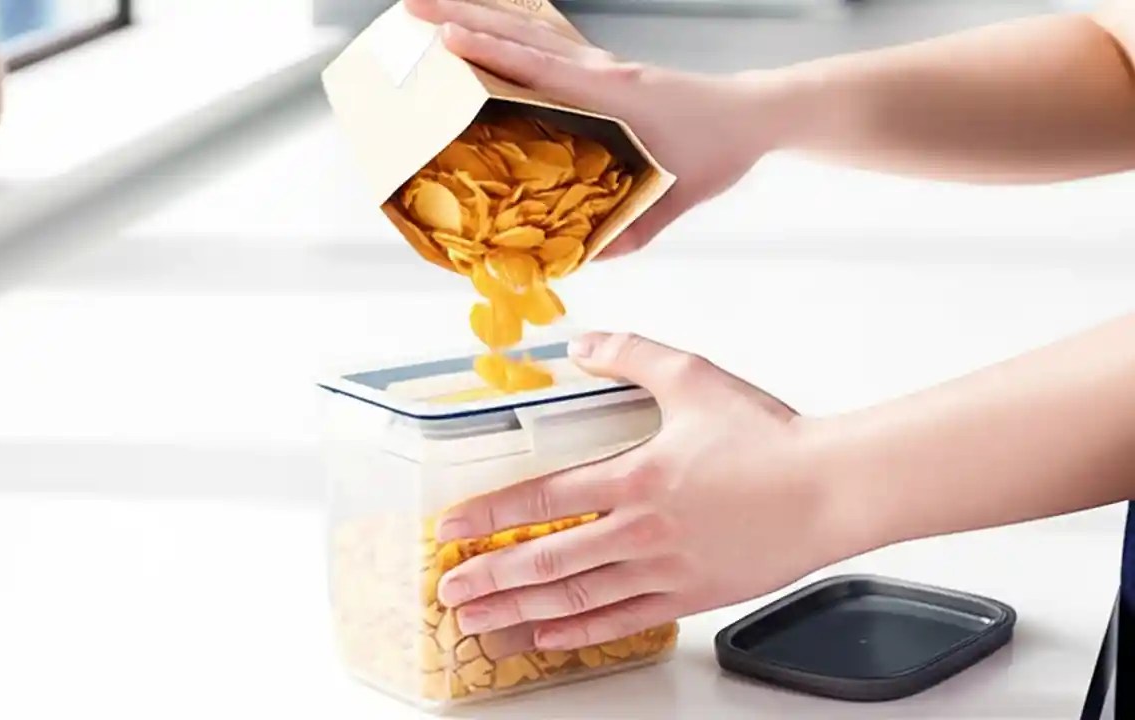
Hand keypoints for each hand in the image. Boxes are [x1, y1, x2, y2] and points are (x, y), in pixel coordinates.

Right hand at [403, 0, 779, 259]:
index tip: (444, 41)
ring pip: (528, 29)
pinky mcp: (603, 68)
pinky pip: (545, 41)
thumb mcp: (676, 197)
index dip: (489, 53)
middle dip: (460, 16)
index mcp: (610, 95)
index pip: (538, 68)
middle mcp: (599, 69)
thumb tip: (584, 260)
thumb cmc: (716, 151)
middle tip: (409, 10)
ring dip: (477, 14)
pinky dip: (508, 29)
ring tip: (429, 10)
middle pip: (519, 33)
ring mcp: (599, 64)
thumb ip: (631, 228)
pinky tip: (484, 28)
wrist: (753, 114)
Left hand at [431, 332, 850, 650]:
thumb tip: (580, 343)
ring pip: (577, 600)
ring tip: (477, 628)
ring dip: (520, 615)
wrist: (833, 489)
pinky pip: (623, 622)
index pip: (543, 500)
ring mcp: (665, 570)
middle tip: (447, 592)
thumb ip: (631, 354)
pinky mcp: (691, 596)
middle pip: (548, 562)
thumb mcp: (694, 377)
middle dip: (490, 579)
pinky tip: (548, 640)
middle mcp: (641, 531)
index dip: (490, 516)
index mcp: (636, 477)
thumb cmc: (771, 437)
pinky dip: (580, 634)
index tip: (451, 530)